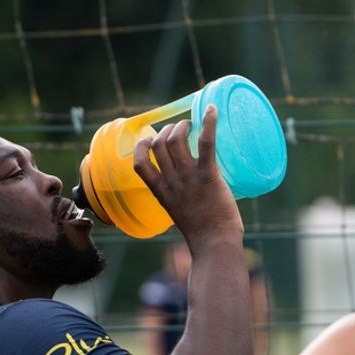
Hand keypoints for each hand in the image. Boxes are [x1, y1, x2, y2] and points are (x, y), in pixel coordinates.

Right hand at [133, 105, 242, 242]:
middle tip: (182, 129)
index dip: (141, 146)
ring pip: (176, 140)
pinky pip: (205, 142)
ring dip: (183, 126)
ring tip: (193, 124)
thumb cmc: (203, 232)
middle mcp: (171, 182)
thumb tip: (190, 186)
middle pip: (159, 145)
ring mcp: (188, 177)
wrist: (214, 244)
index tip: (150, 139)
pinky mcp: (208, 175)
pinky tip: (212, 110)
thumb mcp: (179, 212)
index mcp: (160, 192)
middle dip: (168, 131)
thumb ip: (179, 197)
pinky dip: (208, 122)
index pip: (139, 164)